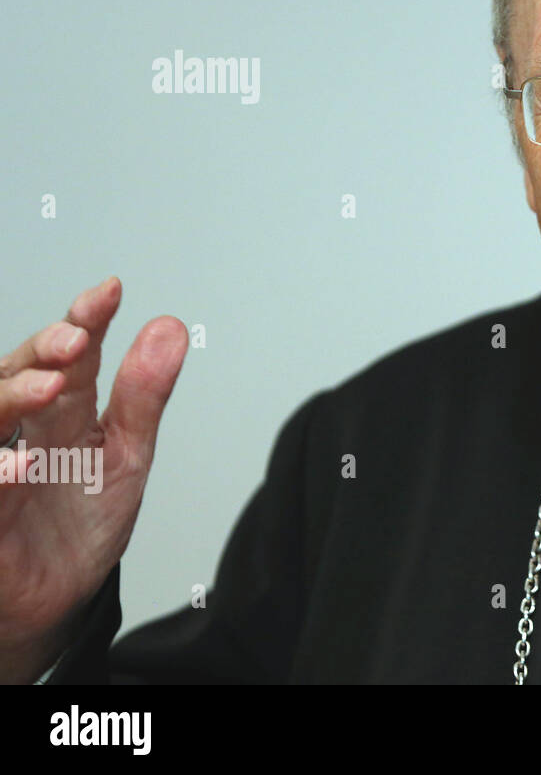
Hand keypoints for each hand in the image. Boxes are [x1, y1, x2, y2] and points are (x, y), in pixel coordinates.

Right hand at [0, 278, 187, 682]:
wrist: (56, 601)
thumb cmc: (81, 522)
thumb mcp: (125, 455)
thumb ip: (144, 396)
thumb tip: (170, 328)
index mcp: (60, 410)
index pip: (69, 354)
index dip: (85, 319)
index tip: (109, 292)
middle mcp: (18, 430)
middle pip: (15, 374)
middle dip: (41, 352)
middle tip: (77, 340)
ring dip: (11, 396)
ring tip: (51, 386)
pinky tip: (19, 466)